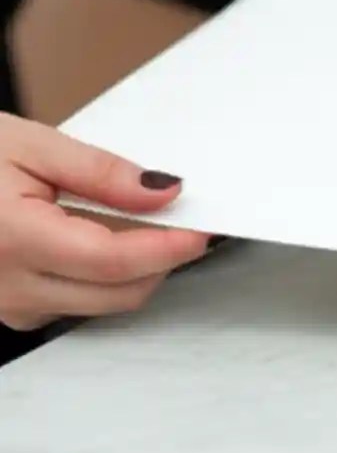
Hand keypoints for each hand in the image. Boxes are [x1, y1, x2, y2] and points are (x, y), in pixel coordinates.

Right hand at [0, 114, 207, 330]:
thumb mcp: (28, 143)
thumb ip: (101, 172)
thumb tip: (165, 191)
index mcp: (11, 239)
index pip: (114, 262)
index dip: (169, 246)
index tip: (201, 228)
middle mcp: (8, 286)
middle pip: (120, 292)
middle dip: (160, 259)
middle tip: (179, 218)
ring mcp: (7, 305)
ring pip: (104, 303)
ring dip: (133, 269)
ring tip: (125, 219)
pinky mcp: (11, 310)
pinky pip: (78, 303)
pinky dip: (102, 276)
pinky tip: (93, 238)